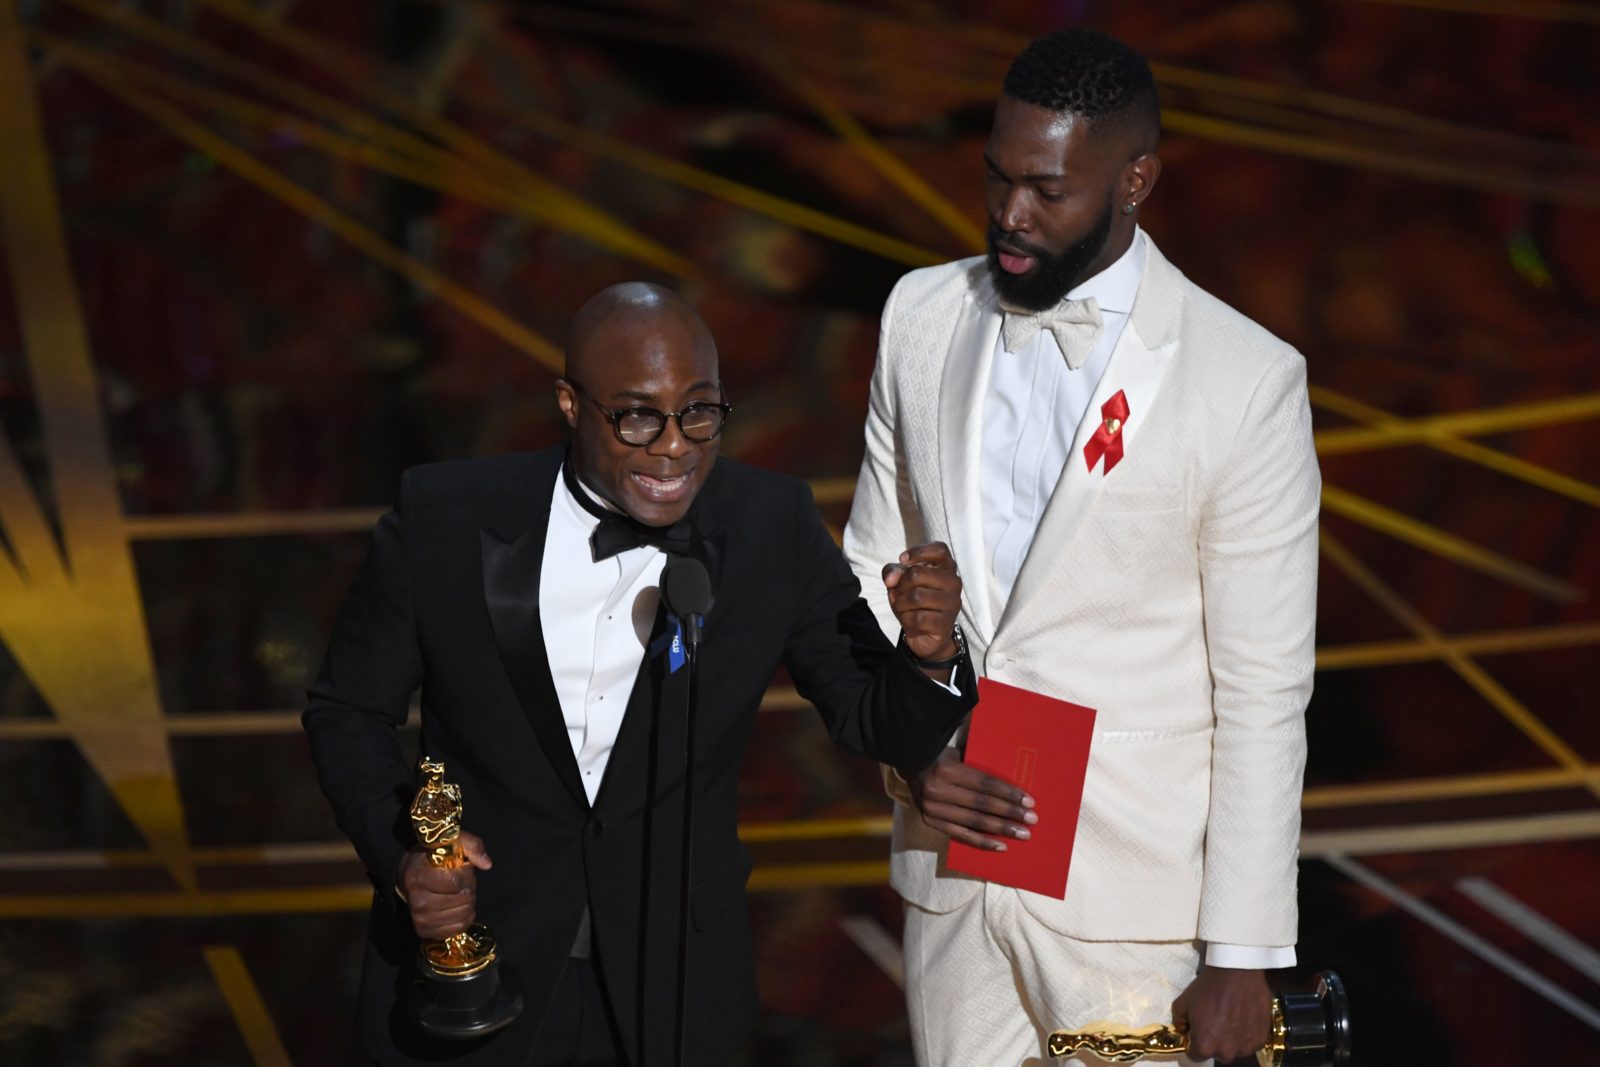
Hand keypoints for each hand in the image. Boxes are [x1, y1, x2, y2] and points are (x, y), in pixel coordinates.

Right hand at [396, 831, 492, 940]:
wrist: (410, 876)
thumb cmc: (433, 858)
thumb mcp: (451, 842)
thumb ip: (471, 846)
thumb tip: (487, 864)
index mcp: (418, 876)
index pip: (455, 882)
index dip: (466, 874)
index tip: (461, 868)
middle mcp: (416, 901)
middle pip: (462, 900)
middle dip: (469, 888)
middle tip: (461, 881)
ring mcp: (420, 919)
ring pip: (462, 915)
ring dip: (468, 903)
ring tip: (458, 892)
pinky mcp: (425, 931)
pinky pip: (458, 928)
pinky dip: (464, 917)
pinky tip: (458, 906)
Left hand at [882, 541, 962, 662]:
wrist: (924, 634)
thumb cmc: (914, 601)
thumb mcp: (900, 582)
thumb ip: (892, 572)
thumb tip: (891, 579)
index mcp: (947, 568)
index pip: (940, 550)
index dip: (919, 552)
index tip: (903, 559)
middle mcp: (954, 583)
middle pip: (918, 573)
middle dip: (900, 585)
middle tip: (899, 593)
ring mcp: (952, 603)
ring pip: (916, 597)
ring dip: (901, 603)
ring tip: (902, 607)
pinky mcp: (946, 623)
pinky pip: (918, 617)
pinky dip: (906, 618)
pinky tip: (909, 619)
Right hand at [902, 747, 1034, 850]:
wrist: (911, 764)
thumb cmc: (943, 757)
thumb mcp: (958, 754)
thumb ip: (978, 764)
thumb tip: (1011, 779)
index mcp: (947, 769)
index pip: (984, 784)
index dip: (1007, 793)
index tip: (1028, 801)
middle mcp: (938, 790)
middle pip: (982, 804)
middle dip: (1010, 812)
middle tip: (1031, 819)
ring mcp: (933, 808)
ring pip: (974, 821)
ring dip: (1001, 829)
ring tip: (1022, 834)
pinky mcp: (931, 822)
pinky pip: (961, 835)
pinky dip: (982, 842)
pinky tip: (1001, 846)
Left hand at [1172, 967, 1271, 1062]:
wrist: (1237, 972)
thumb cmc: (1208, 987)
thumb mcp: (1182, 1002)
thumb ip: (1179, 1021)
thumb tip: (1183, 1030)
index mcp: (1205, 1046)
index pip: (1195, 1055)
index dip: (1193, 1042)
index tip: (1196, 1031)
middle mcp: (1226, 1052)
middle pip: (1216, 1053)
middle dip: (1213, 1041)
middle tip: (1215, 1021)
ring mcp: (1246, 1047)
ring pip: (1235, 1049)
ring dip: (1231, 1039)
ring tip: (1231, 1018)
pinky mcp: (1261, 1039)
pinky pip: (1250, 1042)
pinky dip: (1246, 1034)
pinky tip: (1244, 1017)